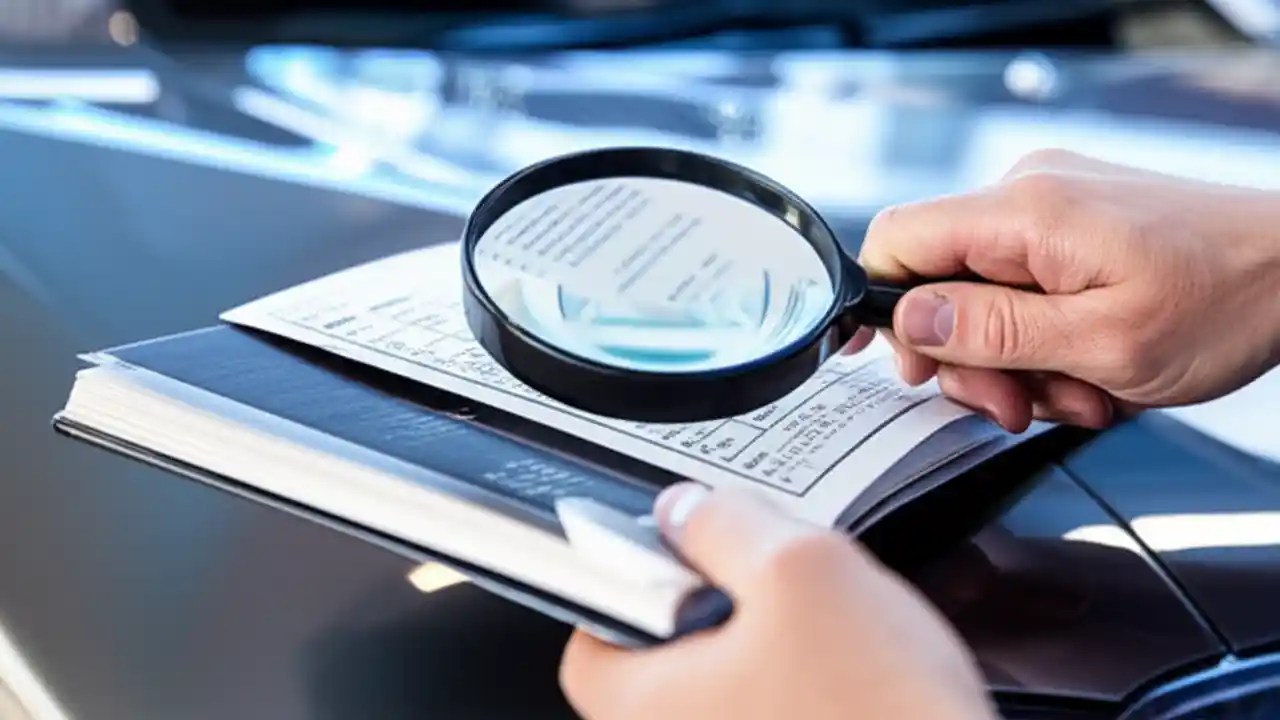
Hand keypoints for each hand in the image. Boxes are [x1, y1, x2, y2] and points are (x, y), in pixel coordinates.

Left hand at [558, 484, 994, 719]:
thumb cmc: (880, 713)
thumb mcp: (800, 570)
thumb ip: (727, 523)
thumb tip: (684, 508)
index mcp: (645, 704)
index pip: (591, 632)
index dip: (632, 579)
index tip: (675, 553)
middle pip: (661, 656)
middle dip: (712, 606)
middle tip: (769, 585)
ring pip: (724, 686)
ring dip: (764, 644)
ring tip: (823, 629)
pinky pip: (773, 712)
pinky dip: (801, 684)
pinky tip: (850, 670)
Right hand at [856, 149, 1279, 432]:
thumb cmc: (1229, 299)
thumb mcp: (1105, 343)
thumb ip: (996, 333)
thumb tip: (910, 322)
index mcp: (1025, 214)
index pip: (896, 240)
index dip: (877, 306)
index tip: (888, 362)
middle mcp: (1029, 197)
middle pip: (938, 284)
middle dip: (971, 360)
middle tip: (1016, 404)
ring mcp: (1052, 208)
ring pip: (981, 299)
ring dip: (1015, 361)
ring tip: (1078, 390)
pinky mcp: (1073, 226)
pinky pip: (1022, 290)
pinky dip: (1044, 339)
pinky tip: (1089, 366)